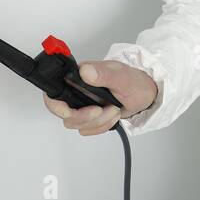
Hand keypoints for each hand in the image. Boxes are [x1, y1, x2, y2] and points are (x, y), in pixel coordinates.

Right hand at [43, 60, 157, 135]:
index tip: (71, 112)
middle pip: (65, 114)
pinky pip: (87, 129)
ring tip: (113, 110)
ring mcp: (82, 103)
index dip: (57, 106)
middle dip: (85, 117)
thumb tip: (85, 71)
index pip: (54, 93)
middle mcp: (77, 89)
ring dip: (98, 122)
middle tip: (103, 110)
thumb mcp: (122, 77)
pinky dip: (101, 126)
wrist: (146, 93)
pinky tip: (111, 116)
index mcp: (79, 76)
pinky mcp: (89, 114)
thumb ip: (103, 74)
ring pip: (76, 124)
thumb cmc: (135, 81)